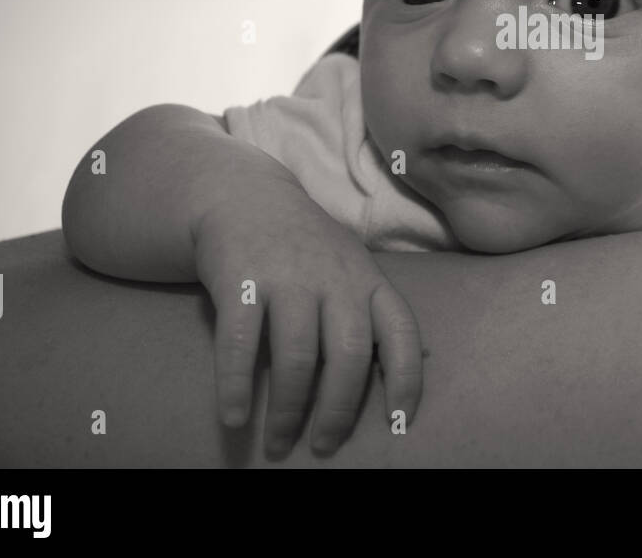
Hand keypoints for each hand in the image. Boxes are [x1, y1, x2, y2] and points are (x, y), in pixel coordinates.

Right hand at [193, 174, 422, 456]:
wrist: (244, 196)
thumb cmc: (306, 247)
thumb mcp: (350, 266)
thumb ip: (372, 310)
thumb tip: (406, 371)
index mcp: (368, 280)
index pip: (401, 332)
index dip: (406, 379)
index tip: (399, 422)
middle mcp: (334, 278)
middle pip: (349, 354)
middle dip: (338, 409)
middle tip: (324, 446)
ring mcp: (287, 277)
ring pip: (297, 356)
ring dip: (287, 409)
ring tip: (278, 443)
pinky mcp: (241, 280)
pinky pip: (241, 343)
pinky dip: (236, 386)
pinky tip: (234, 417)